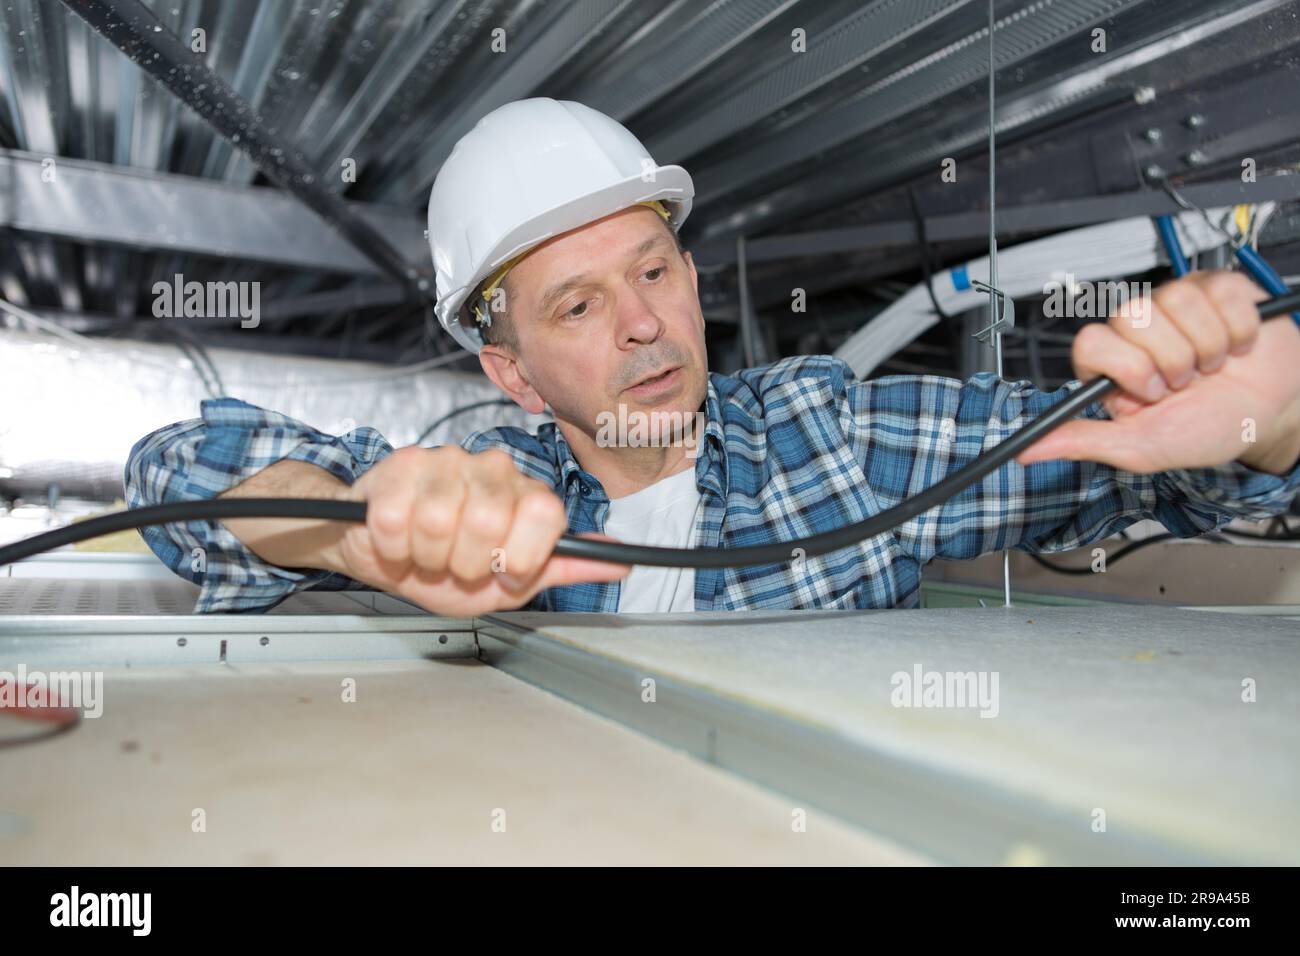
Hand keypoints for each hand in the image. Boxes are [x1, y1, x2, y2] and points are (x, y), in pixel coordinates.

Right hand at [331, 445, 629, 615]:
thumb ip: (565, 568)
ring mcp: (445, 461)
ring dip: (426, 557)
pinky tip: (399, 540)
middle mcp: (492, 468)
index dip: (521, 555)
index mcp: (527, 494)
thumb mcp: (513, 581)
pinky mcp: (400, 466)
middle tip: (457, 564)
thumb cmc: (449, 566)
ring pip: (437, 522)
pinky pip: (395, 520)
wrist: (387, 552)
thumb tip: (622, 562)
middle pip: (489, 521)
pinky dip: (393, 548)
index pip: (545, 514)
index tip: (505, 568)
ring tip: (426, 553)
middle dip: (466, 563)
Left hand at [1016, 271, 1299, 474]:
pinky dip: (1238, 329)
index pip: (1091, 341)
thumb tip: (1027, 451)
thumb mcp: (1141, 448)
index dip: (1126, 366)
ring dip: (1207, 346)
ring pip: (1176, 301)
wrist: (1269, 416)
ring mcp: (1175, 303)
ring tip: (1212, 367)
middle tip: (1186, 382)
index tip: (1152, 392)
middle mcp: (1137, 329)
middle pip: (1131, 316)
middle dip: (1171, 359)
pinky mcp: (1216, 288)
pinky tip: (1237, 347)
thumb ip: (1085, 442)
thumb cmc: (1206, 430)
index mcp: (1111, 363)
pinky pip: (1219, 293)